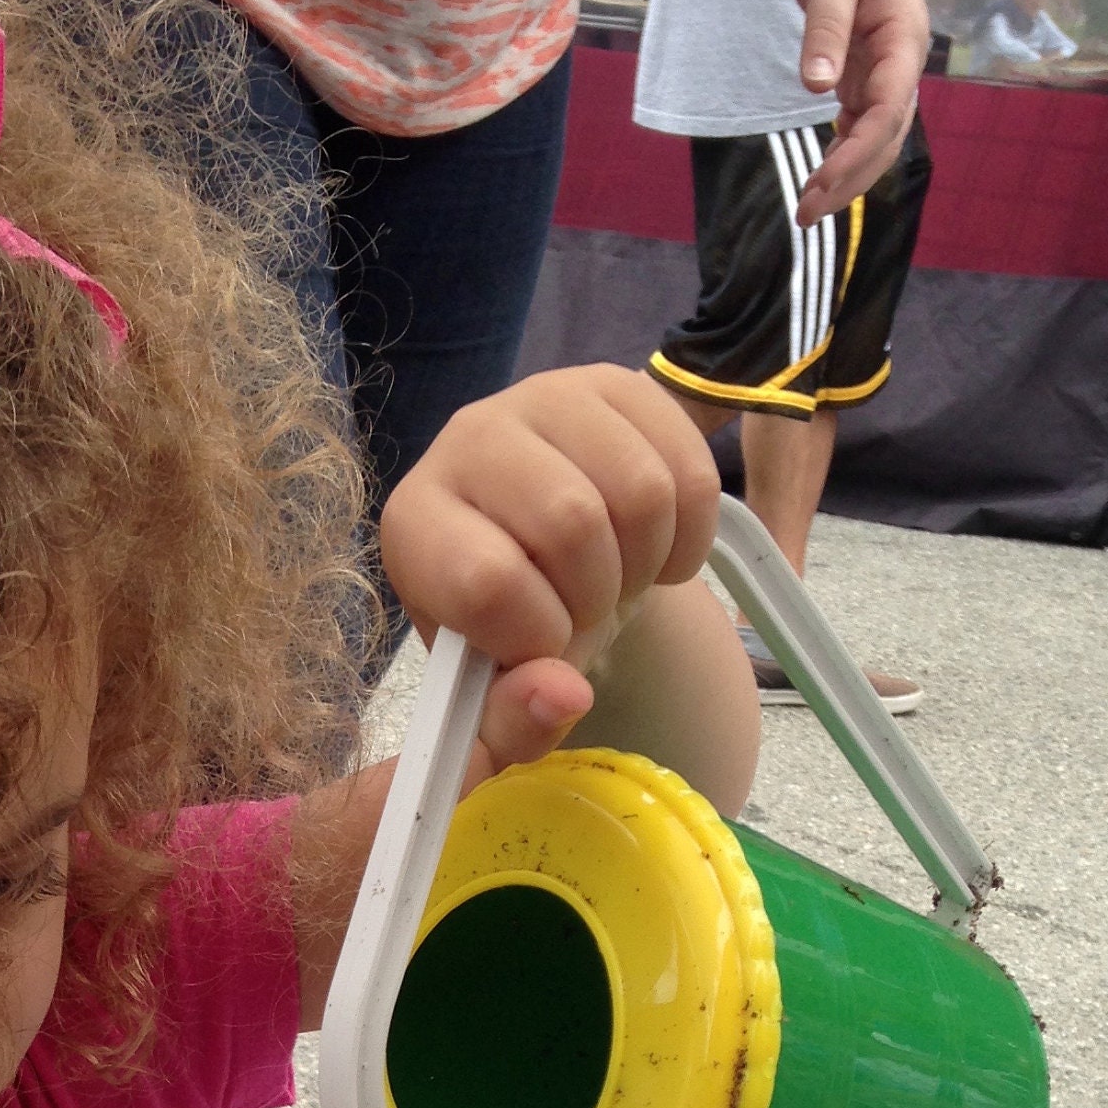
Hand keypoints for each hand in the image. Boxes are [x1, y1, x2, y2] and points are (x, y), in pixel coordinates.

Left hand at [378, 367, 720, 773]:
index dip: (537, 634)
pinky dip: (691, 537)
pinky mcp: (618, 385)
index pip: (488, 579)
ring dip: (646, 566)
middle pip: (572, 524)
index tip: (542, 647)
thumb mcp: (497, 698)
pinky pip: (690, 470)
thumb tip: (565, 696)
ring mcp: (545, 398)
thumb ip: (512, 721)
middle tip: (585, 612)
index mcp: (416, 524)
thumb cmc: (512, 629)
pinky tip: (658, 551)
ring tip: (618, 579)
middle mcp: (467, 440)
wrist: (557, 562)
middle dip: (597, 598)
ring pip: (641, 493)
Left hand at [790, 0, 931, 219]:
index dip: (856, 153)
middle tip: (804, 214)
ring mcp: (887, 71)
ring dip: (846, 176)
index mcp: (903, 38)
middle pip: (886, 138)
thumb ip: (825, 30)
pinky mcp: (867, 74)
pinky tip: (819, 174)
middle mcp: (903, 61)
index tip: (820, 182)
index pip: (887, 110)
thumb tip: (817, 86)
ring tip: (807, 208)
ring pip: (876, 139)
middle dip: (849, 180)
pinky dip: (843, 155)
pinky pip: (862, 126)